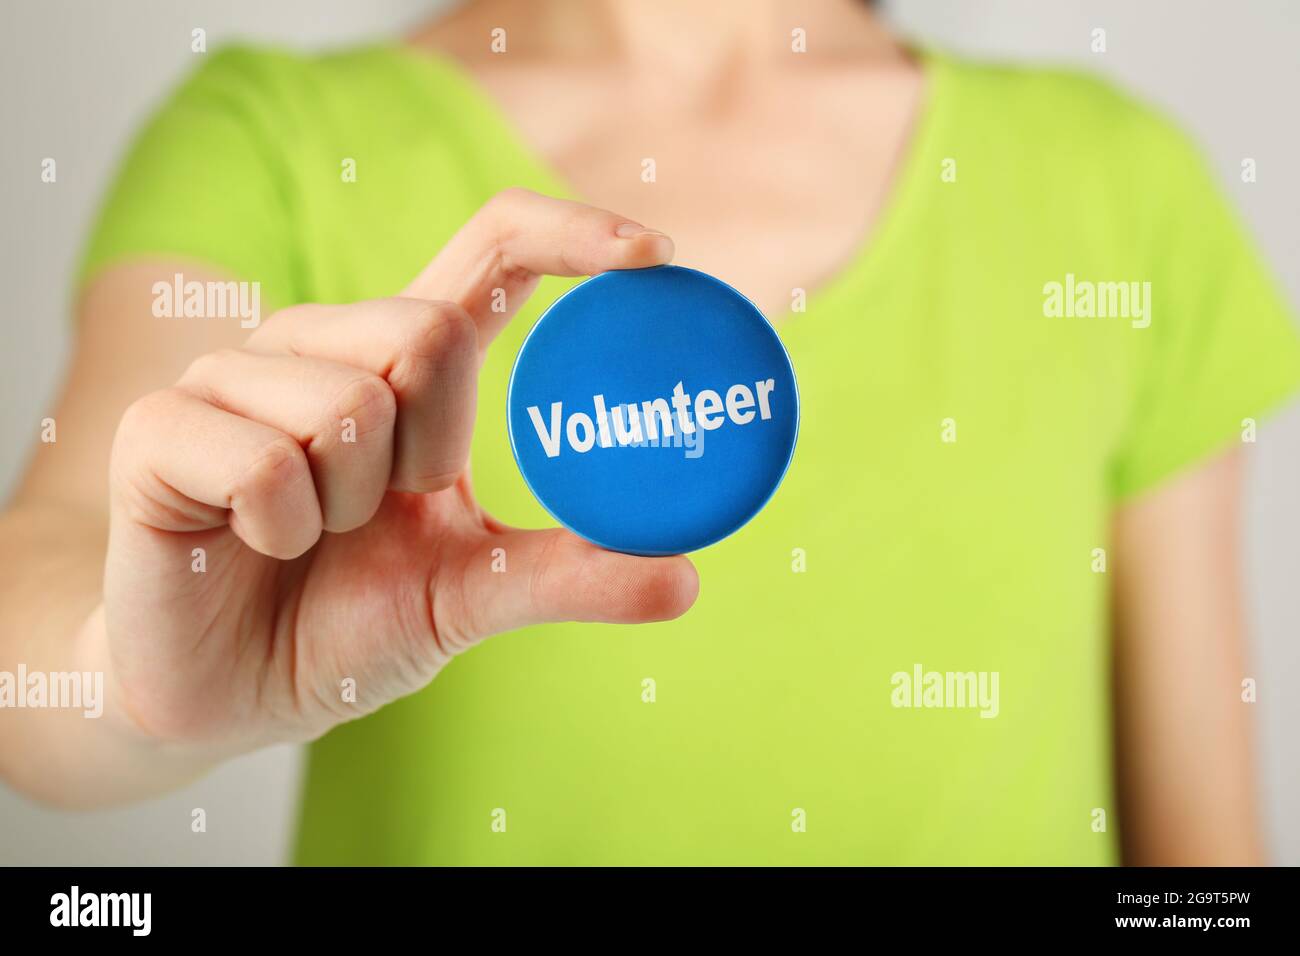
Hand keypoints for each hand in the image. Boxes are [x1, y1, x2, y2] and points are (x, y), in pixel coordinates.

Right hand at [102, 189, 697, 754]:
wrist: (229, 691)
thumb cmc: (346, 621)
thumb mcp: (473, 592)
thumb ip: (568, 574)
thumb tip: (685, 579)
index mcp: (403, 365)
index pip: (492, 251)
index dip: (571, 232)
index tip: (658, 254)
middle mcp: (322, 346)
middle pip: (429, 331)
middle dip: (433, 450)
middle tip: (389, 509)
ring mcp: (234, 377)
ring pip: (349, 403)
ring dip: (351, 505)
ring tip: (313, 536)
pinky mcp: (161, 427)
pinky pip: (265, 462)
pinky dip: (280, 530)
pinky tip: (253, 544)